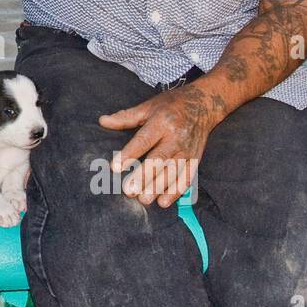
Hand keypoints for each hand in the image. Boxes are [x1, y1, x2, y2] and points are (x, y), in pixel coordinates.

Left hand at [99, 84, 225, 208]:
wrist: (204, 104)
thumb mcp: (148, 106)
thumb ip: (125, 117)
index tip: (116, 167)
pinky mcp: (195, 159)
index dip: (130, 154)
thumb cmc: (171, 105)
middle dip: (144, 176)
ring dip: (158, 187)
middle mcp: (176, 137)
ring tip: (143, 199)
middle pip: (159, 159)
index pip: (144, 140)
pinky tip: (163, 202)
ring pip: (172, 172)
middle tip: (129, 190)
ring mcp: (187, 150)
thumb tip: (102, 121)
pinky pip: (187, 178)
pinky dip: (176, 191)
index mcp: (162, 122)